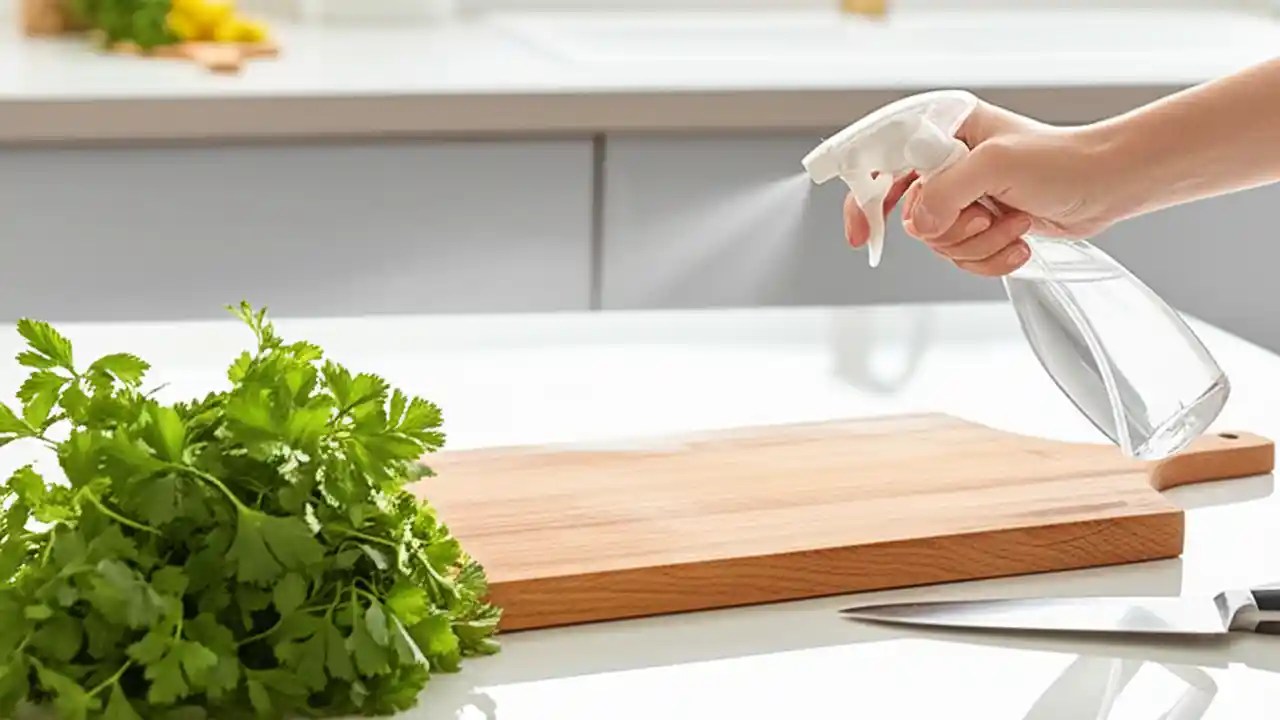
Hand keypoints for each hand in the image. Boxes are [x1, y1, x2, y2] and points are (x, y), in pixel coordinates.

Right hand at [844, 100, 1124, 275]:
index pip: (881, 164)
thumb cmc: (1063, 160)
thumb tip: (917, 225)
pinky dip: (991, 258)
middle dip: (952, 227)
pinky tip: (1018, 240)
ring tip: (1013, 221)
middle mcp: (948, 165)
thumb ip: (945, 191)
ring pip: (939, 243)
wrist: (1108, 186)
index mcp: (943, 133)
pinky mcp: (981, 226)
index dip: (865, 199)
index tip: (861, 233)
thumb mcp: (995, 164)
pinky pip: (963, 259)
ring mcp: (964, 198)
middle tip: (984, 214)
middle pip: (912, 218)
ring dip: (980, 243)